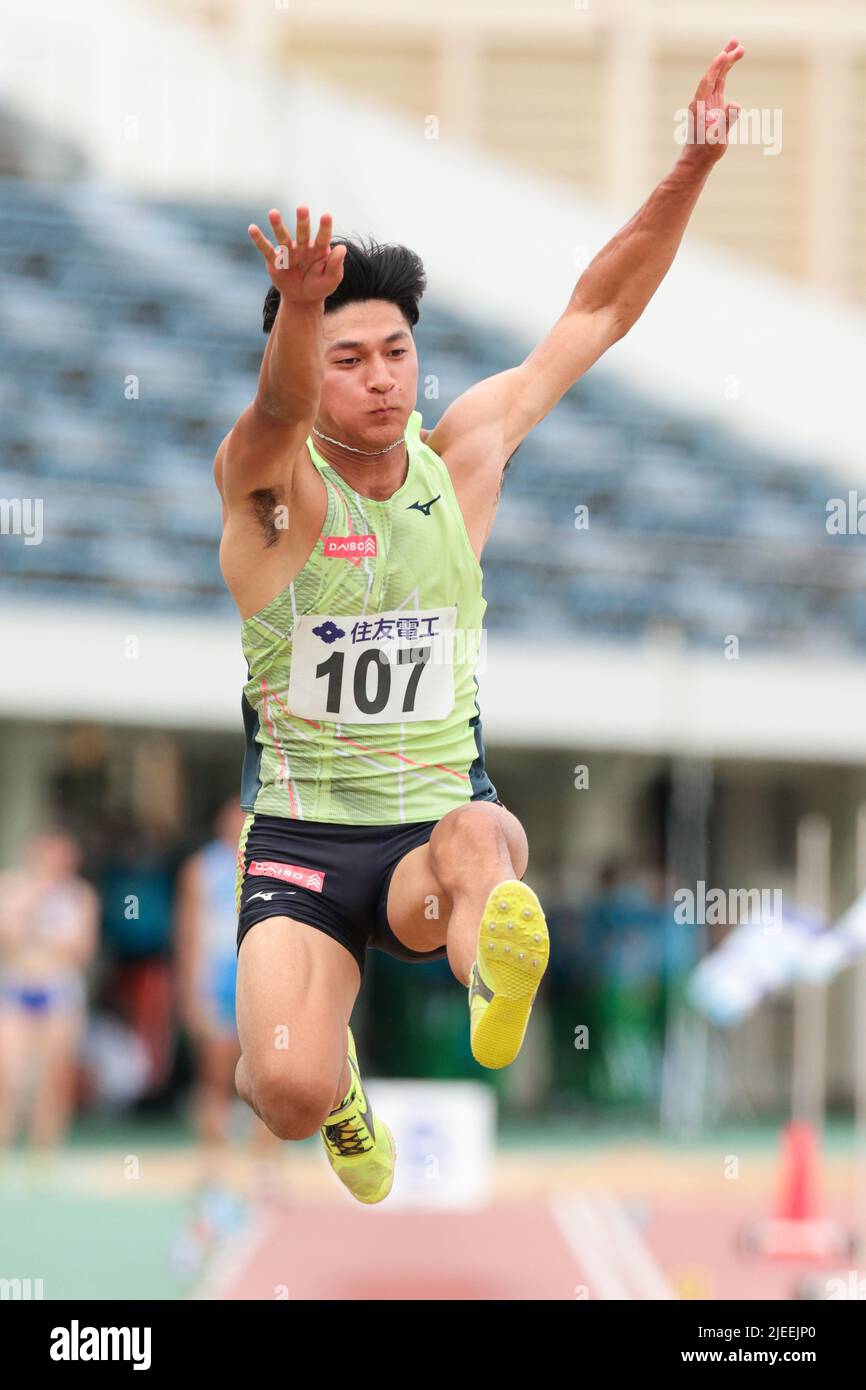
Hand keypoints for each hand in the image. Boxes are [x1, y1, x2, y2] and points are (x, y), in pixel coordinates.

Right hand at [248, 205, 346, 302]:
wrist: (303, 299)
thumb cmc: (319, 286)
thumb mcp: (332, 279)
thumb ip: (336, 265)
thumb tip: (342, 248)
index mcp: (319, 250)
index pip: (323, 237)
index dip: (324, 227)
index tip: (326, 215)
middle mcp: (303, 247)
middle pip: (303, 233)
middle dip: (302, 221)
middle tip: (302, 207)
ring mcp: (288, 253)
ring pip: (283, 238)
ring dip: (278, 226)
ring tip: (273, 212)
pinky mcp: (274, 261)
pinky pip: (266, 250)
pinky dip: (259, 240)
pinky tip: (252, 228)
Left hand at [683, 38, 744, 164]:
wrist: (697, 160)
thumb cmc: (706, 151)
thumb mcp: (718, 138)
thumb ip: (727, 120)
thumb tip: (736, 104)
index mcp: (699, 107)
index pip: (708, 82)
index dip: (716, 67)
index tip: (724, 54)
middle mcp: (702, 101)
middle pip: (713, 74)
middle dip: (724, 58)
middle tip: (736, 42)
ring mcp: (707, 102)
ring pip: (717, 77)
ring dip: (726, 61)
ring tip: (737, 46)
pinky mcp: (713, 105)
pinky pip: (719, 84)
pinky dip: (725, 72)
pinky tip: (730, 63)